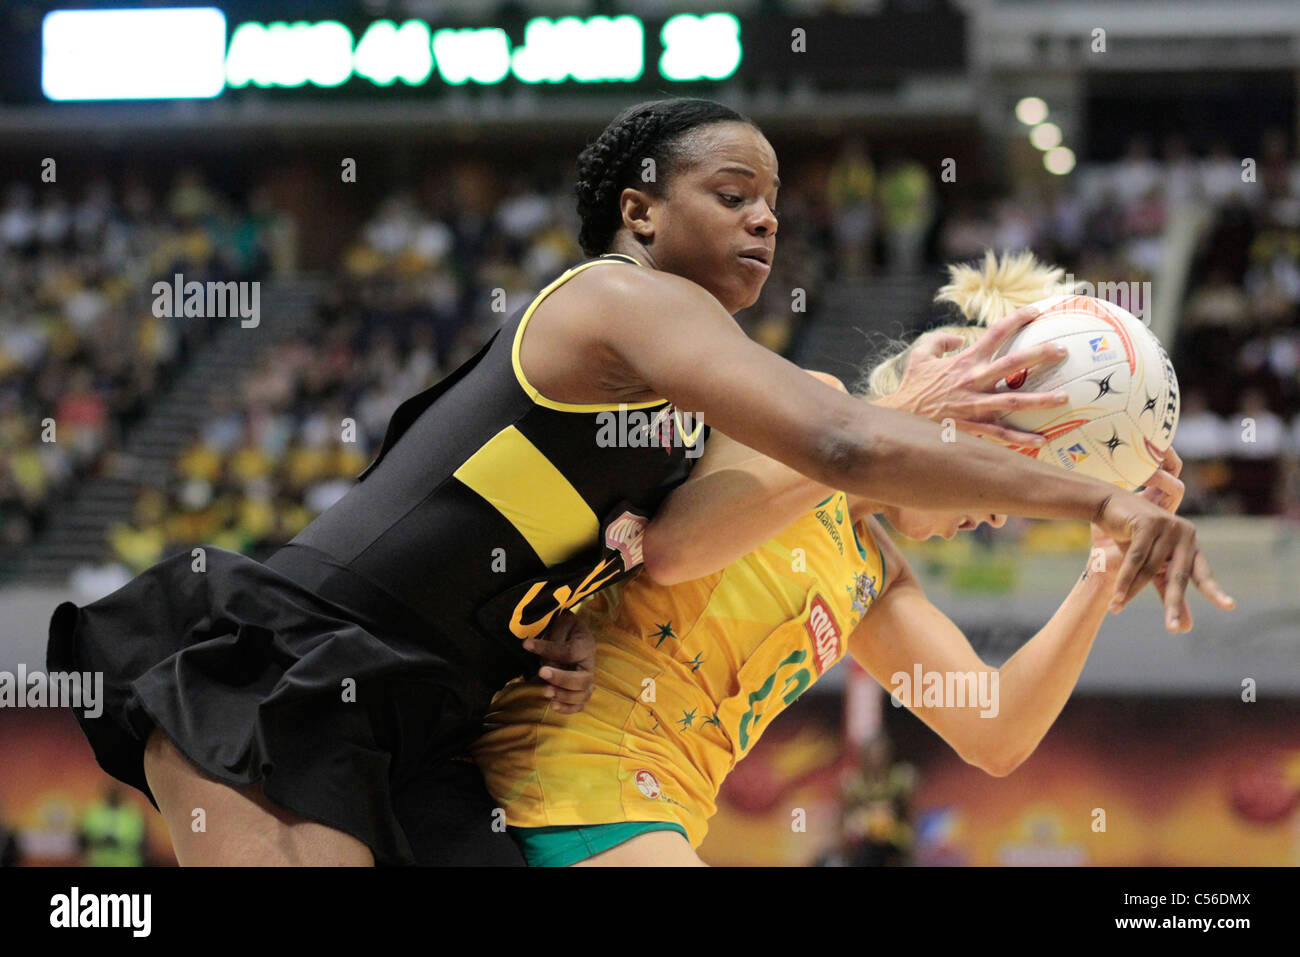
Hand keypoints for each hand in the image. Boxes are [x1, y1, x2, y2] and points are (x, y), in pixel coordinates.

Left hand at [523, 609, 595, 713]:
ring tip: (546, 692)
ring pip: (583, 695)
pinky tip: (553, 705)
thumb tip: (545, 663)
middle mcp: (590, 665)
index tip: (527, 645)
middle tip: (542, 672)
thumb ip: (553, 642)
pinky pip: (580, 705)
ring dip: (564, 697)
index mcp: (586, 645)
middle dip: (562, 679)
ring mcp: (587, 679)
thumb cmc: (565, 628)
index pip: (569, 652)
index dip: (548, 650)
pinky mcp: (581, 690)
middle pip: (583, 680)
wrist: (571, 632)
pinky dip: (568, 708)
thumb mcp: (560, 625)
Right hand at [878, 304, 1070, 445]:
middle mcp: (973, 380)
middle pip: (1013, 363)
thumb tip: (960, 337)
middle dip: (1040, 355)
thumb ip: (940, 341)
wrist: (898, 418)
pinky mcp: (973, 427)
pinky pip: (1001, 433)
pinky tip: (1043, 440)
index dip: (1017, 319)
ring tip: (1065, 397)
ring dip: (1041, 399)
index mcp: (964, 361)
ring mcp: (975, 405)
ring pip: (1014, 400)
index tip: (1036, 312)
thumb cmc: (911, 387)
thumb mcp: (920, 356)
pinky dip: (1022, 438)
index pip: (995, 333)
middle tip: (1063, 351)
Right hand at [1092, 455, 1235, 631]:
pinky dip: (1125, 579)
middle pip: (1179, 576)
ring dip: (1131, 591)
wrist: (1109, 506)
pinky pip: (1136, 559)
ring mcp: (1168, 526)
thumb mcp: (1152, 566)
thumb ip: (1169, 592)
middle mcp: (1185, 534)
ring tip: (1117, 607)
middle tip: (1172, 629)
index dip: (1215, 591)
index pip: (1201, 573)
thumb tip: (1186, 629)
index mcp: (1190, 544)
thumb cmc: (1132, 536)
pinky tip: (1117, 596)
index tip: (1229, 607)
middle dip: (1174, 604)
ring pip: (1150, 569)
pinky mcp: (1149, 524)